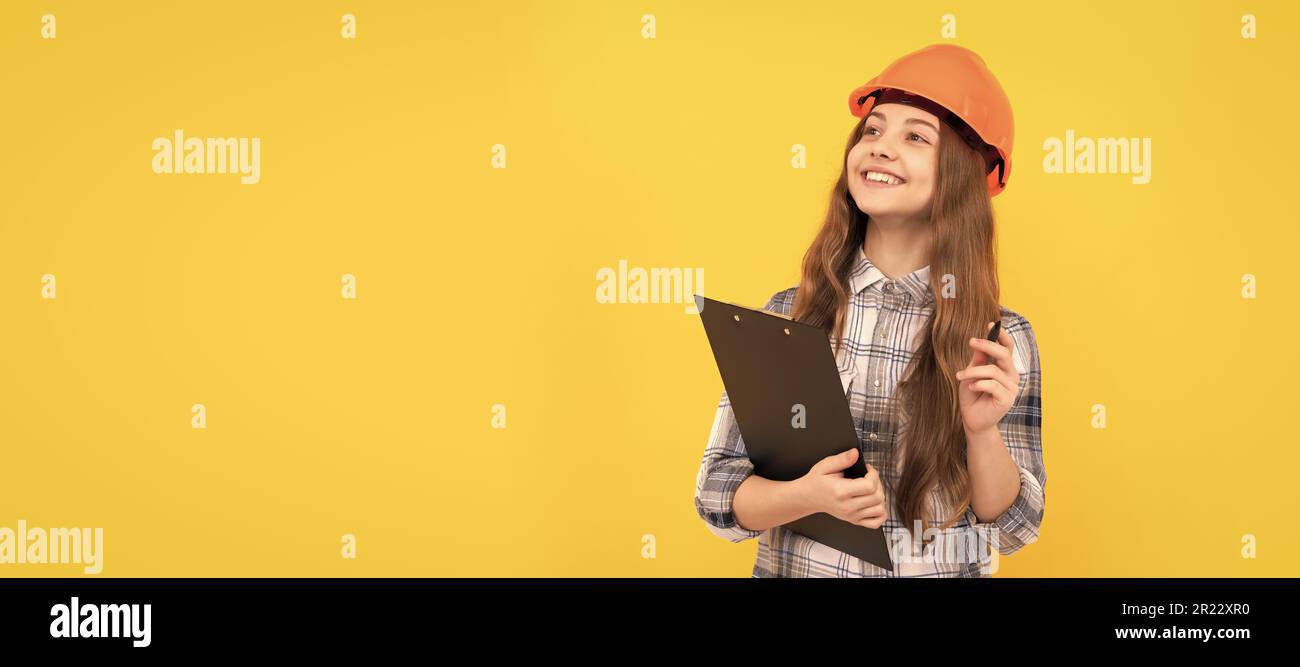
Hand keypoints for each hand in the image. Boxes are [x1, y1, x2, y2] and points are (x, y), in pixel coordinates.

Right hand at [798, 448, 886, 528]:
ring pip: (880, 509)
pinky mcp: (854, 520)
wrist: (808, 497)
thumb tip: (855, 453)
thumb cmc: (817, 481)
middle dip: (878, 483)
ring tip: (871, 489)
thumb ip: (842, 459)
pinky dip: (880, 513)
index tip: (868, 469)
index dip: (873, 475)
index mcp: (841, 492)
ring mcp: (852, 516)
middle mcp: (848, 506)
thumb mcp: (826, 465)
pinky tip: (873, 503)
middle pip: (877, 497)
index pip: (870, 486)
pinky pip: (876, 522)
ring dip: (880, 497)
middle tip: (869, 477)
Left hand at [955, 321, 1019, 435]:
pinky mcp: (1007, 399)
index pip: (1007, 348)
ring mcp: (1011, 388)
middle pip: (1004, 354)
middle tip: (971, 341)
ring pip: (993, 370)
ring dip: (973, 371)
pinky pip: (992, 385)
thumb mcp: (971, 374)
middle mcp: (1011, 376)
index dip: (1001, 335)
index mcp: (1004, 367)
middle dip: (987, 345)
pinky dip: (978, 384)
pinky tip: (971, 387)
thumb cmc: (972, 395)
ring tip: (960, 376)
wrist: (972, 419)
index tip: (990, 323)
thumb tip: (979, 342)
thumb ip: (978, 360)